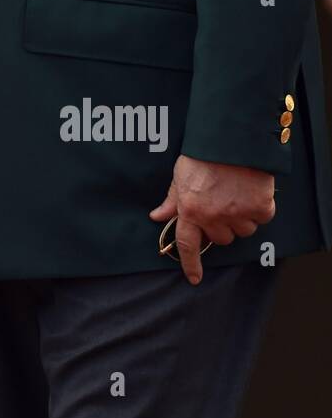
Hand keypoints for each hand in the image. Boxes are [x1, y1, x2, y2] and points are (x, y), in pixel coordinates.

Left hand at [149, 154, 274, 284]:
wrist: (232, 139)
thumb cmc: (203, 155)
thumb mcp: (180, 176)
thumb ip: (172, 200)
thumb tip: (157, 216)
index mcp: (190, 209)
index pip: (187, 244)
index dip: (190, 263)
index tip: (194, 278)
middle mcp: (213, 216)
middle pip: (221, 239)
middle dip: (221, 226)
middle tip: (221, 203)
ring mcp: (238, 214)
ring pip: (243, 232)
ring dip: (241, 219)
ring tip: (236, 193)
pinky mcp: (260, 208)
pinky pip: (261, 219)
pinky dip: (259, 208)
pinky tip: (251, 190)